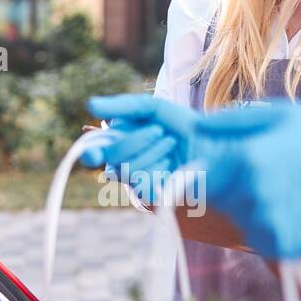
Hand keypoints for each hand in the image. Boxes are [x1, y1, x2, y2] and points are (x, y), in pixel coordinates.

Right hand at [80, 95, 201, 202]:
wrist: (211, 147)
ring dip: (154, 153)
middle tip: (161, 132)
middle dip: (138, 140)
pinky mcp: (150, 196)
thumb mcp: (153, 109)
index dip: (89, 152)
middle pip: (110, 156)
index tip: (93, 152)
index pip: (92, 151)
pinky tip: (172, 168)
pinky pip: (141, 185)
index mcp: (118, 140)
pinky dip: (160, 171)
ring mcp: (135, 181)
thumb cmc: (182, 126)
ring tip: (171, 149)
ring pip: (127, 170)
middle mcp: (121, 162)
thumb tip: (89, 105)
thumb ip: (122, 106)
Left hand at [192, 102, 300, 258]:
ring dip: (251, 206)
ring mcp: (264, 224)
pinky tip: (293, 210)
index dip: (205, 171)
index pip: (198, 174)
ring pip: (237, 216)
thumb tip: (197, 125)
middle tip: (268, 176)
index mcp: (247, 160)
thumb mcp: (283, 116)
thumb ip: (235, 122)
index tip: (219, 167)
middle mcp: (251, 195)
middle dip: (232, 186)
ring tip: (286, 192)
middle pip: (217, 196)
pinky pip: (256, 235)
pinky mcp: (276, 246)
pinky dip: (268, 226)